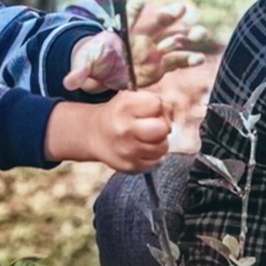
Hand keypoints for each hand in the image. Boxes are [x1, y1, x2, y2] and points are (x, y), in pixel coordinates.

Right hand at [45, 90, 170, 171]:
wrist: (94, 135)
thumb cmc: (119, 114)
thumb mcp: (130, 99)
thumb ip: (154, 103)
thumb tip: (171, 114)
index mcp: (124, 107)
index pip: (157, 104)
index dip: (157, 107)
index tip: (148, 111)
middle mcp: (124, 129)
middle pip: (163, 128)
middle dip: (162, 126)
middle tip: (152, 127)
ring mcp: (127, 150)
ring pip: (163, 147)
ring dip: (160, 143)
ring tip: (148, 138)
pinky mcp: (130, 166)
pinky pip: (156, 162)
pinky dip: (154, 157)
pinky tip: (144, 150)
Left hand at [64, 0, 206, 92]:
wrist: (107, 73)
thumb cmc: (97, 64)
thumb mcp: (85, 68)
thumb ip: (79, 73)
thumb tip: (69, 82)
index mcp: (123, 33)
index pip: (128, 18)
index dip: (133, 10)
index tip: (139, 0)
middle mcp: (142, 38)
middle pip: (156, 24)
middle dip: (168, 16)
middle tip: (181, 8)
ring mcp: (154, 51)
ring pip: (172, 40)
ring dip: (187, 35)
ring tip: (201, 32)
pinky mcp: (161, 66)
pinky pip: (177, 61)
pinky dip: (188, 59)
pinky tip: (200, 58)